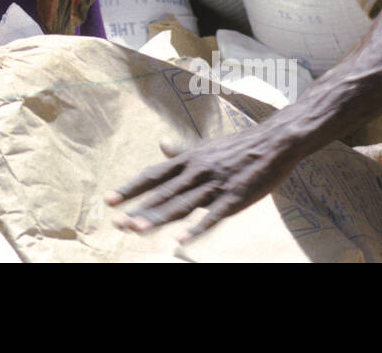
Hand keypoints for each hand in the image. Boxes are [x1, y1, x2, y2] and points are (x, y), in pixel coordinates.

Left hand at [105, 129, 301, 240]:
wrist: (273, 142)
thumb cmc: (237, 146)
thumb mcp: (205, 146)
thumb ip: (182, 151)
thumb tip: (162, 144)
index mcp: (188, 159)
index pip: (152, 175)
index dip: (130, 188)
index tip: (109, 200)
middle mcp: (196, 171)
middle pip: (162, 193)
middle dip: (139, 209)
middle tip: (117, 224)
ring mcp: (214, 186)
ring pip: (182, 205)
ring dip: (159, 218)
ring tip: (137, 231)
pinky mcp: (234, 198)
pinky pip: (212, 217)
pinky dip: (197, 228)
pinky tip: (181, 240)